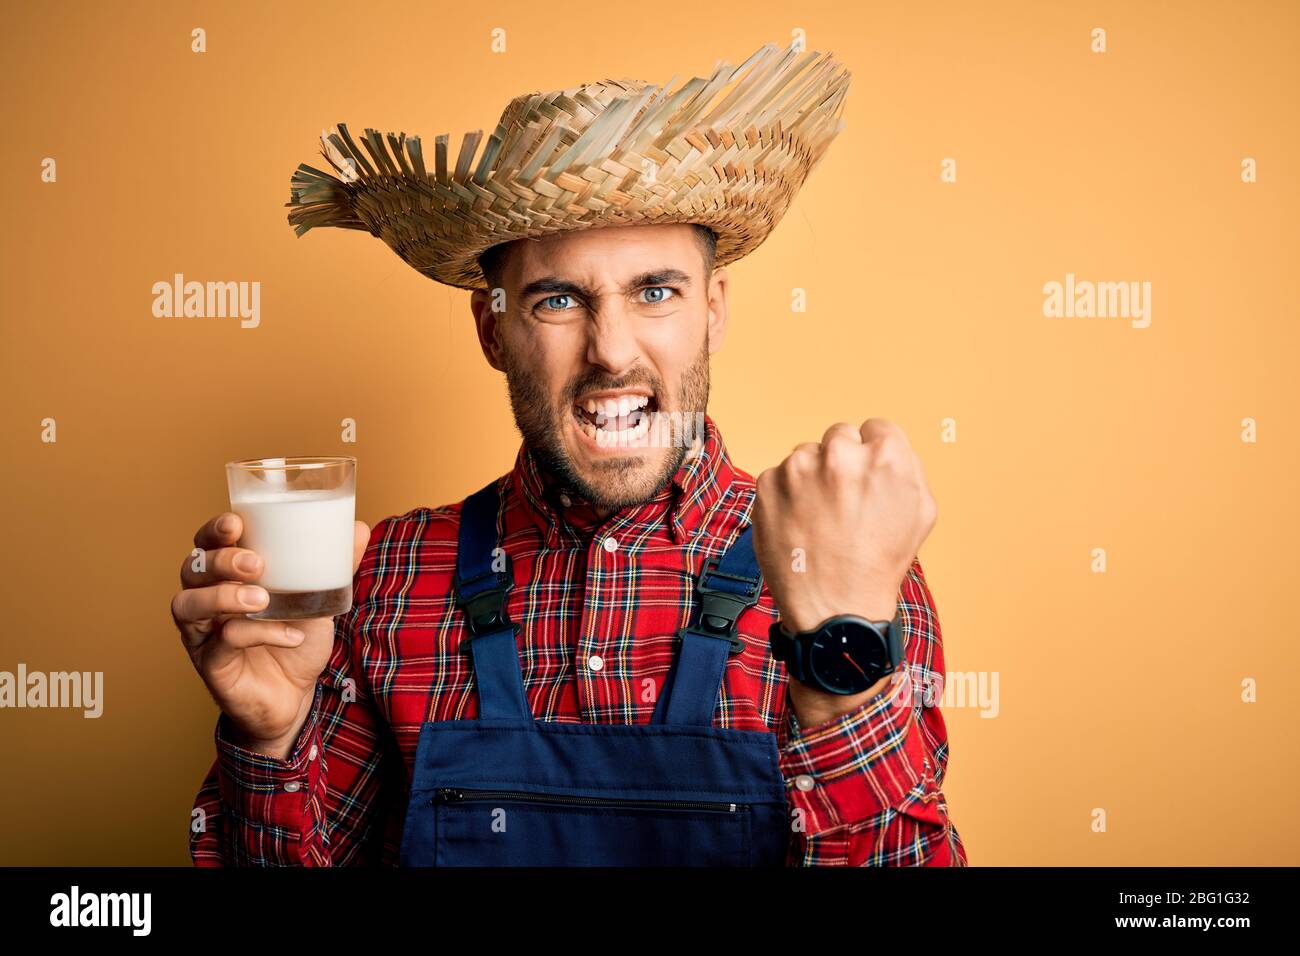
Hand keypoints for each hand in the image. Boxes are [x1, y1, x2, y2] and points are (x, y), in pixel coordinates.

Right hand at [171, 511, 369, 758]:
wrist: (296, 695)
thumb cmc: (297, 638)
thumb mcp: (320, 599)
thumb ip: (334, 564)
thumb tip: (359, 527)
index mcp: (227, 576)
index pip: (206, 543)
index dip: (213, 530)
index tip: (236, 522)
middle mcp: (206, 600)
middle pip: (192, 568)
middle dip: (221, 560)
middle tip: (256, 564)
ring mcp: (203, 633)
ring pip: (189, 604)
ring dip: (224, 596)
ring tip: (263, 600)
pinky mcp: (211, 663)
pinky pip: (222, 643)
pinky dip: (258, 634)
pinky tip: (291, 635)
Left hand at [752, 419, 936, 715]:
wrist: (836, 608)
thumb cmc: (880, 566)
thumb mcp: (921, 512)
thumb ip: (907, 467)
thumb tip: (886, 445)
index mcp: (885, 456)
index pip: (876, 428)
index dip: (873, 455)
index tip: (866, 477)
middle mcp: (840, 455)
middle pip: (840, 436)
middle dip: (842, 462)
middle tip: (843, 501)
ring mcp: (799, 468)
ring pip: (806, 455)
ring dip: (811, 478)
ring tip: (820, 519)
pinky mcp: (767, 485)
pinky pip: (779, 477)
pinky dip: (786, 496)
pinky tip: (799, 525)